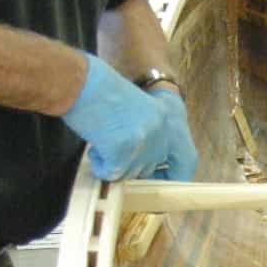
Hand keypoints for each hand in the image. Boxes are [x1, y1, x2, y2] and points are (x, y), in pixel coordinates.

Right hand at [61, 55, 198, 182]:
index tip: (158, 184)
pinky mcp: (123, 152)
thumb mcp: (134, 110)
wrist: (81, 82)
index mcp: (165, 118)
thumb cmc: (99, 91)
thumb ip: (145, 133)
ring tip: (100, 142)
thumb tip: (141, 163)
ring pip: (129, 173)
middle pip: (150, 168)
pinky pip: (110, 174)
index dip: (173, 176)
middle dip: (131, 168)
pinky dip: (99, 166)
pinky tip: (94, 148)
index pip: (184, 159)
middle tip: (113, 155)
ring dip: (113, 165)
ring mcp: (144, 144)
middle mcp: (160, 132)